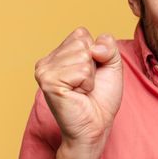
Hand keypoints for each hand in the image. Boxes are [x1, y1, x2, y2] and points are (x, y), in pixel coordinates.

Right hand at [34, 27, 122, 158]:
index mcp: (58, 53)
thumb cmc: (102, 97)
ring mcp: (45, 70)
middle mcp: (47, 60)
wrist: (96, 125)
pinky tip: (78, 94)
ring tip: (82, 90)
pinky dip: (87, 83)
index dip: (96, 52)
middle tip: (86, 83)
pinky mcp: (49, 82)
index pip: (81, 33)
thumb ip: (109, 45)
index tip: (91, 72)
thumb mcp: (112, 64)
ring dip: (90, 76)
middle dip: (93, 64)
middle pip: (82, 42)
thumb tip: (94, 46)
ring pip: (83, 56)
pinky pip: (81, 70)